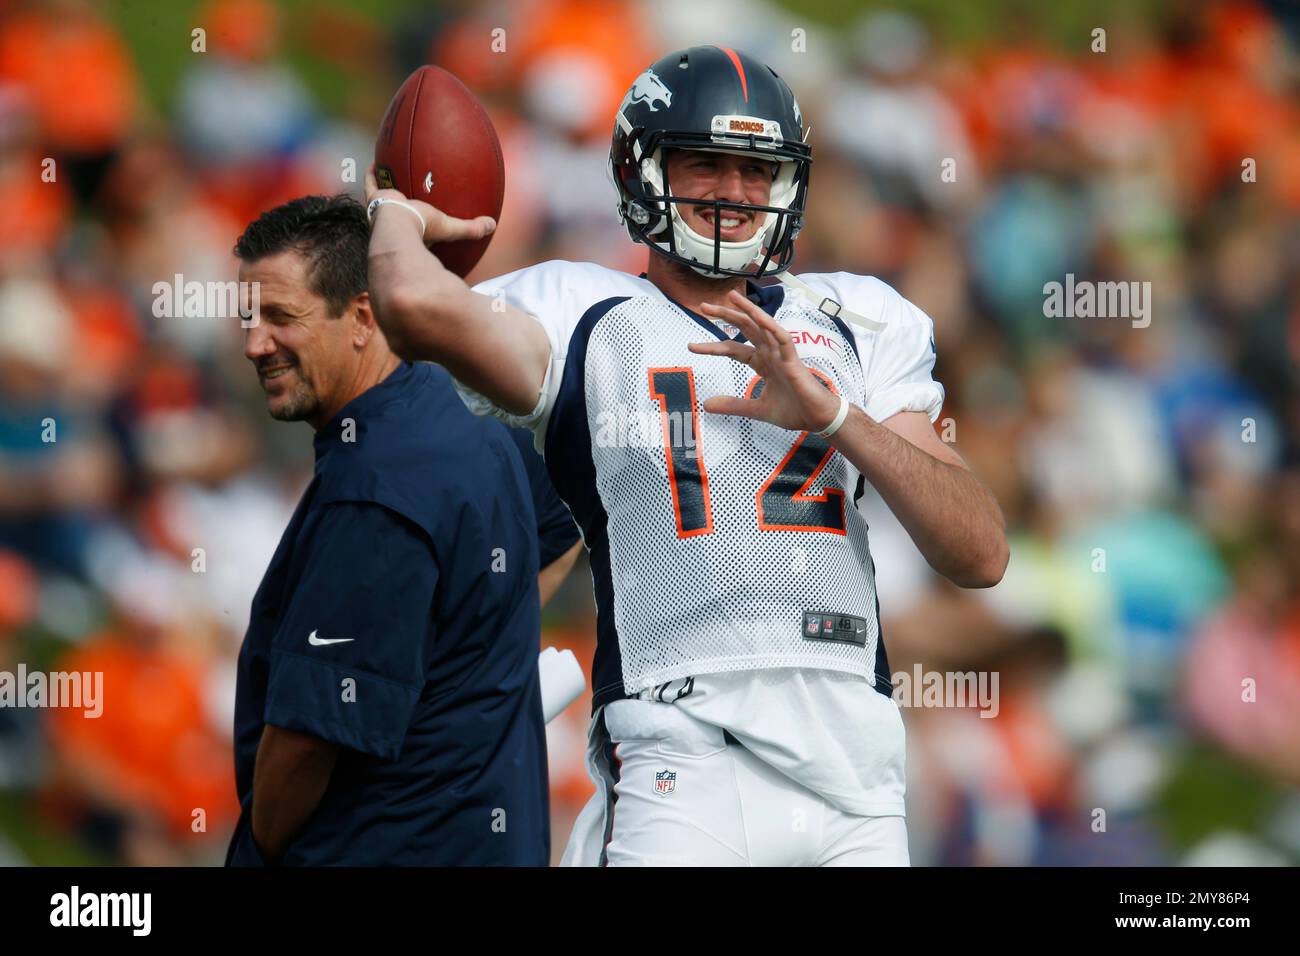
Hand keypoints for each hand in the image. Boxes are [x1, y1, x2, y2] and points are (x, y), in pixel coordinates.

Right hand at [364, 164, 494, 245]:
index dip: (423, 218)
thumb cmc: (423, 228)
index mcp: (414, 228)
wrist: (398, 225)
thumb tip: (492, 226)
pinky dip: (372, 174)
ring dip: (389, 185)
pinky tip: (375, 162)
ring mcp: (384, 209)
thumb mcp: (451, 227)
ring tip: (393, 173)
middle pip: (402, 207)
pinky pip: (371, 184)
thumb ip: (471, 228)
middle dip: (404, 199)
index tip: (426, 211)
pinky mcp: (374, 198)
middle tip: (409, 188)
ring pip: (385, 194)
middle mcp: (397, 219)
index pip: (419, 223)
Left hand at [687, 289, 841, 432]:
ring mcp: (781, 354)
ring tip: (730, 296)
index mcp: (762, 363)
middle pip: (744, 328)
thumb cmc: (794, 411)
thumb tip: (707, 404)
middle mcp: (770, 354)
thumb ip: (733, 405)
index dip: (712, 346)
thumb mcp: (756, 410)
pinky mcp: (793, 359)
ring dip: (747, 310)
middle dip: (725, 316)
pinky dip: (770, 326)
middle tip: (703, 306)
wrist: (816, 419)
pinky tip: (757, 316)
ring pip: (763, 325)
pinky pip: (782, 338)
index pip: (733, 349)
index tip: (691, 346)